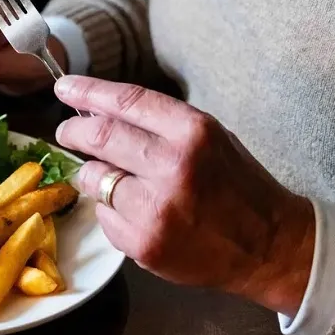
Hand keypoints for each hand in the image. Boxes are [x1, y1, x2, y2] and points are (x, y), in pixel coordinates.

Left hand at [54, 75, 314, 315]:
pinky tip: (135, 212)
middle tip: (66, 132)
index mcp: (192, 131)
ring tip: (108, 177)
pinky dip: (110, 211)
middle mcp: (172, 166)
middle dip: (73, 131)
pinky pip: (104, 216)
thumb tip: (96, 108)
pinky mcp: (144, 242)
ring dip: (91, 175)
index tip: (64, 88)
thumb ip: (156, 123)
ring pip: (94, 179)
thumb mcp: (208, 138)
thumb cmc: (235, 185)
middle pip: (98, 136)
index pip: (125, 101)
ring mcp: (156, 208)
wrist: (270, 246)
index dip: (87, 92)